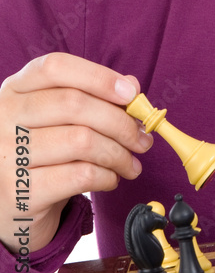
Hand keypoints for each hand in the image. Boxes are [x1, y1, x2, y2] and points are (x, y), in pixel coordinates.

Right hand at [0, 53, 151, 252]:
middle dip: (120, 121)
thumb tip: (131, 86)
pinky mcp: (19, 193)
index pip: (55, 67)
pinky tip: (111, 179)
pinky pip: (79, 176)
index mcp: (15, 89)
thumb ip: (94, 95)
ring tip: (131, 162)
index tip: (131, 94)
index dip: (98, 76)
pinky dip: (106, 177)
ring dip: (118, 153)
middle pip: (74, 103)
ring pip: (81, 141)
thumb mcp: (60, 118)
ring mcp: (7, 155)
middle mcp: (4, 117)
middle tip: (142, 138)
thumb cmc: (44, 152)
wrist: (12, 206)